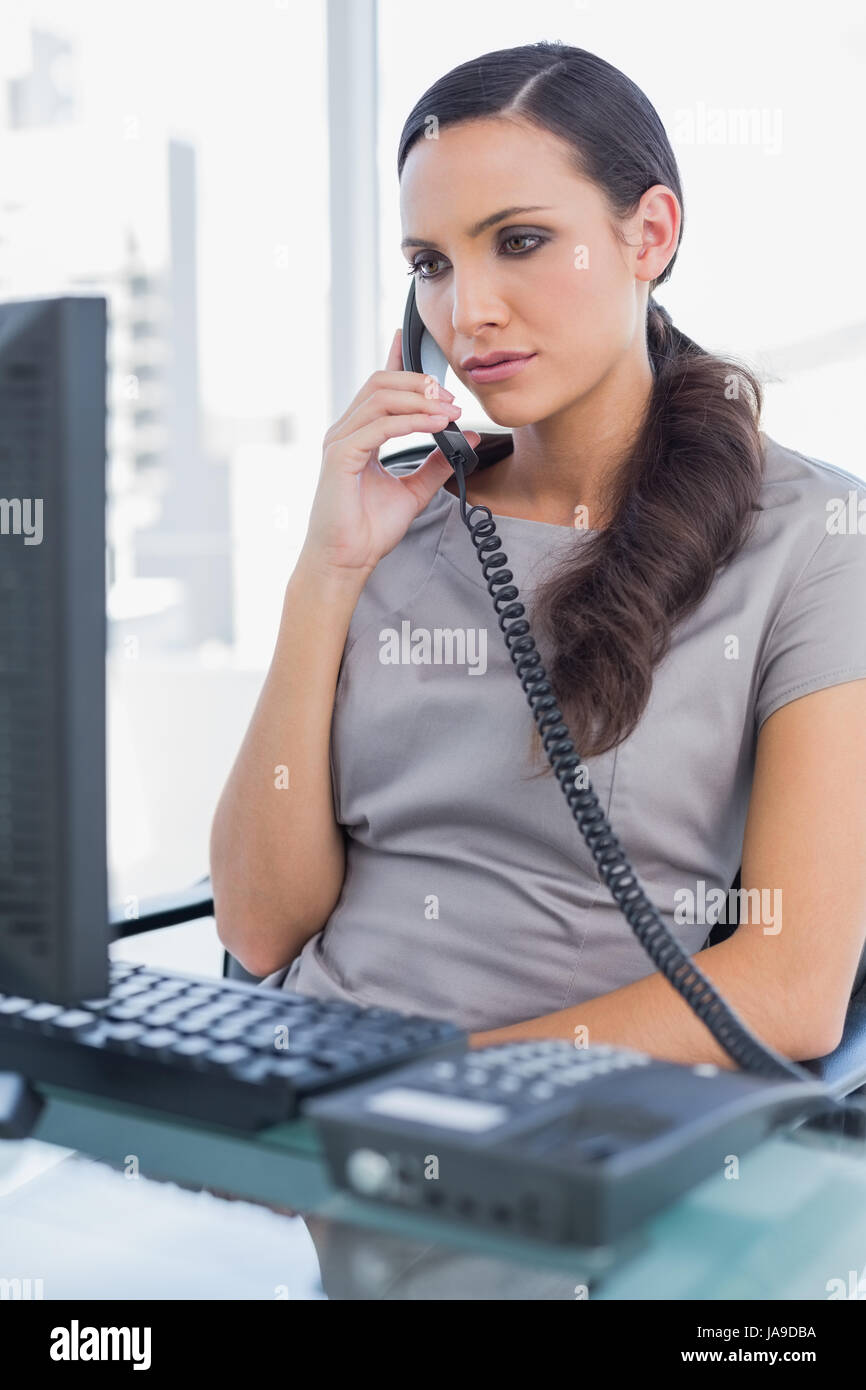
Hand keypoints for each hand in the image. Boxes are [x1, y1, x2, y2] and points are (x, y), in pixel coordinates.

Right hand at [301, 328, 479, 578]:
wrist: (346, 561)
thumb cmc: (368, 530)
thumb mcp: (414, 490)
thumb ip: (437, 463)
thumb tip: (465, 438)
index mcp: (358, 434)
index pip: (378, 386)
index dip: (396, 359)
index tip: (415, 340)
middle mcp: (345, 431)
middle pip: (380, 382)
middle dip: (419, 383)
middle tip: (452, 398)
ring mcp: (340, 441)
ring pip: (379, 398)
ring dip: (419, 400)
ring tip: (449, 411)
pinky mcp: (340, 457)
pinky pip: (377, 426)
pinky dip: (409, 421)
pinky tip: (435, 425)